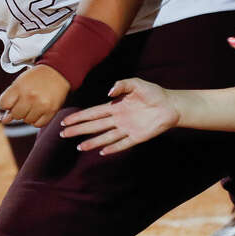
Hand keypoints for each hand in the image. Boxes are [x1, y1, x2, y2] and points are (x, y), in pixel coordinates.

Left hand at [0, 64, 70, 128]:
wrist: (58, 72)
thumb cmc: (36, 78)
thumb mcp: (20, 83)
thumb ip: (10, 100)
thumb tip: (3, 121)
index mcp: (20, 86)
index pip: (4, 104)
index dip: (7, 103)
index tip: (13, 99)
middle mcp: (30, 96)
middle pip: (15, 115)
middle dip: (18, 110)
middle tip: (25, 101)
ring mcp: (41, 104)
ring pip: (27, 120)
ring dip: (28, 115)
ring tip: (34, 104)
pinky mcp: (51, 111)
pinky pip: (38, 124)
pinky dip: (37, 119)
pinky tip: (40, 109)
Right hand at [59, 77, 177, 153]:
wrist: (170, 105)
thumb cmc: (153, 93)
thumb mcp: (136, 83)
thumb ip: (122, 85)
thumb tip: (108, 93)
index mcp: (116, 106)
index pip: (93, 112)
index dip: (79, 116)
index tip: (66, 120)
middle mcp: (118, 119)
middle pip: (94, 125)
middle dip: (79, 129)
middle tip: (63, 134)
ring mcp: (126, 129)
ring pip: (105, 137)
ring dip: (92, 142)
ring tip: (78, 146)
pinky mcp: (137, 137)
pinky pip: (122, 144)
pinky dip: (112, 148)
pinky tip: (101, 152)